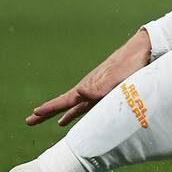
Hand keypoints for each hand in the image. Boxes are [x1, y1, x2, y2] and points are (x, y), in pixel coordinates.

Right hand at [25, 28, 151, 127]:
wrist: (142, 50)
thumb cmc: (129, 64)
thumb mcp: (115, 78)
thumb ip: (99, 87)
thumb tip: (79, 93)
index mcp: (89, 86)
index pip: (65, 100)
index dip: (49, 108)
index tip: (34, 114)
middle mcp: (89, 89)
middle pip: (64, 104)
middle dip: (47, 112)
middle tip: (29, 120)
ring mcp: (97, 90)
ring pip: (74, 106)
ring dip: (61, 114)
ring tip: (48, 121)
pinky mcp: (106, 91)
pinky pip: (87, 106)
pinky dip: (77, 113)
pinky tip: (72, 118)